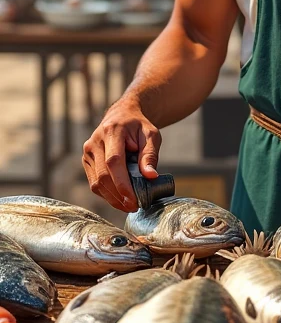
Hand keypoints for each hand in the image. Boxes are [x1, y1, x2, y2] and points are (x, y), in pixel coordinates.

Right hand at [82, 96, 160, 211]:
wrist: (121, 116)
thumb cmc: (138, 126)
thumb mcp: (151, 135)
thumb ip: (150, 154)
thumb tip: (150, 176)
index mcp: (111, 131)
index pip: (113, 161)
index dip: (122, 183)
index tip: (133, 199)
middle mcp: (94, 142)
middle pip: (103, 175)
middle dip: (119, 195)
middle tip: (135, 206)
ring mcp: (88, 153)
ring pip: (96, 183)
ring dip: (113, 198)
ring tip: (129, 206)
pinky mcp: (86, 162)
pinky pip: (94, 183)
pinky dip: (107, 194)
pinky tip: (120, 199)